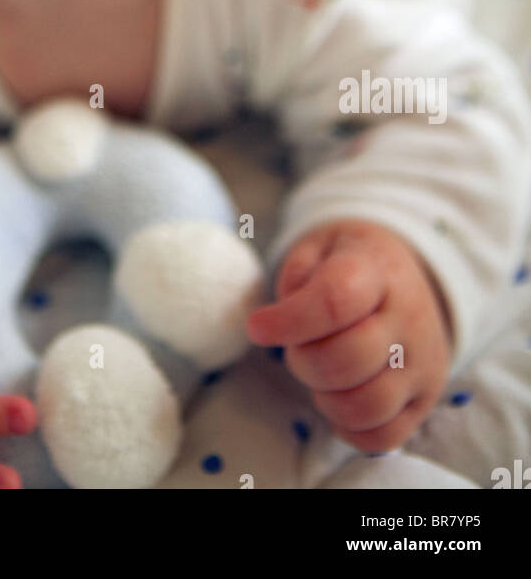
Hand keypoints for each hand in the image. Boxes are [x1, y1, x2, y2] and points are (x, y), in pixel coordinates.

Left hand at [245, 219, 452, 452]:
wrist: (406, 276)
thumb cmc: (350, 263)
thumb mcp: (319, 246)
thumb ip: (297, 274)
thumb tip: (283, 320)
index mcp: (379, 270)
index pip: (335, 301)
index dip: (289, 321)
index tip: (257, 327)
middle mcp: (410, 318)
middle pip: (347, 360)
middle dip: (303, 360)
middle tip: (297, 347)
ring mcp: (423, 363)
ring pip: (366, 406)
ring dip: (326, 397)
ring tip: (320, 372)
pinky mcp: (425, 399)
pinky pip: (384, 436)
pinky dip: (349, 427)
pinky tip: (339, 396)